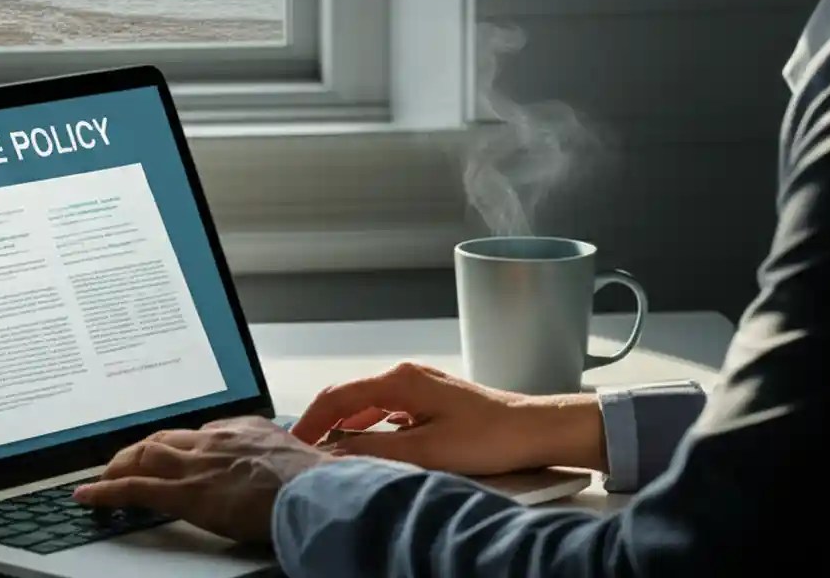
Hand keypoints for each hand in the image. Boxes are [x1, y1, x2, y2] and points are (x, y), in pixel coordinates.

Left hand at [72, 416, 338, 543]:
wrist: (313, 490)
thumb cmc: (314, 480)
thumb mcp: (295, 454)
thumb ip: (275, 453)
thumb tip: (275, 462)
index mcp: (240, 429)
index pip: (197, 434)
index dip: (175, 446)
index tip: (167, 454)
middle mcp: (213, 440)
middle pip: (163, 439)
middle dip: (138, 451)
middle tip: (122, 463)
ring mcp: (197, 465)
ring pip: (143, 457)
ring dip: (118, 467)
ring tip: (101, 478)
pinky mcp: (186, 493)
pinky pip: (135, 488)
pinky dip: (107, 491)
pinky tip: (88, 496)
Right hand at [291, 362, 605, 475]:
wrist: (535, 429)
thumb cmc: (489, 436)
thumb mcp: (425, 451)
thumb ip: (375, 451)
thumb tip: (334, 454)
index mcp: (399, 380)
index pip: (337, 396)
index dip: (311, 421)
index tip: (294, 443)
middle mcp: (405, 375)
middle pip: (348, 396)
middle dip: (323, 422)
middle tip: (305, 449)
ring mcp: (419, 385)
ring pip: (367, 403)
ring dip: (346, 425)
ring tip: (330, 451)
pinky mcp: (431, 398)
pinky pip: (386, 409)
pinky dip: (368, 426)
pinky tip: (368, 444)